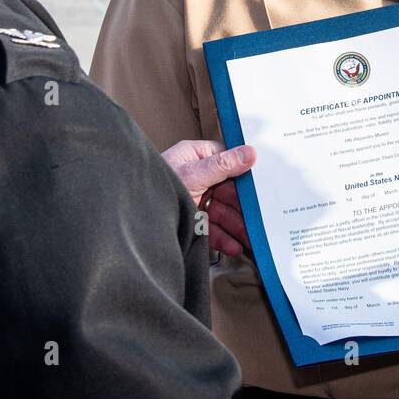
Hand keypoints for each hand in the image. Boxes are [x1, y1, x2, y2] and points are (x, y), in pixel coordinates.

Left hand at [158, 140, 254, 255]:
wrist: (133, 219)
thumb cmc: (156, 186)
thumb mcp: (193, 174)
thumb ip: (222, 165)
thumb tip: (249, 152)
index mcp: (195, 157)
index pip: (228, 160)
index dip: (246, 172)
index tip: (264, 183)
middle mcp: (197, 177)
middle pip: (229, 191)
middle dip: (245, 207)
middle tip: (263, 219)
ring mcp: (194, 199)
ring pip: (223, 212)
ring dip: (238, 226)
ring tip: (253, 239)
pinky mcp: (190, 220)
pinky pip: (212, 228)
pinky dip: (224, 238)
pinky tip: (234, 246)